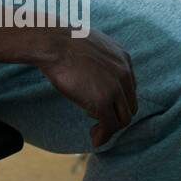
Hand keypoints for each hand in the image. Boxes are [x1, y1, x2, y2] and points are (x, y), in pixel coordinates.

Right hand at [36, 28, 137, 147]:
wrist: (51, 42)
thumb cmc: (61, 41)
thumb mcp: (90, 45)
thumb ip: (98, 58)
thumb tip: (89, 66)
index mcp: (123, 58)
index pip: (129, 88)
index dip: (116, 100)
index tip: (102, 106)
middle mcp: (124, 73)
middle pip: (129, 105)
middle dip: (115, 115)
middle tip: (98, 121)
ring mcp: (115, 88)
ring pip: (122, 119)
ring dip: (110, 128)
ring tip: (95, 132)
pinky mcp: (102, 101)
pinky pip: (110, 126)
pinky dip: (103, 136)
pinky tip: (94, 139)